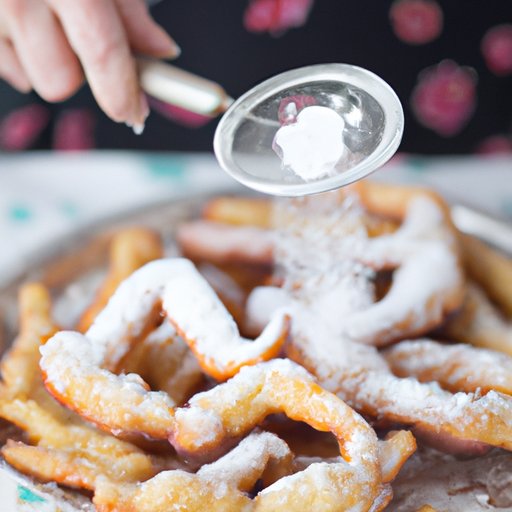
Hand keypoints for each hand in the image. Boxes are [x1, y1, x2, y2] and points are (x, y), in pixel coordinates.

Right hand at [0, 0, 178, 126]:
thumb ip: (130, 9)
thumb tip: (161, 52)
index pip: (101, 50)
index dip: (121, 90)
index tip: (133, 112)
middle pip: (60, 82)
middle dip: (77, 70)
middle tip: (76, 34)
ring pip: (34, 79)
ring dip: (47, 60)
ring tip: (44, 19)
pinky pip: (7, 68)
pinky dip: (19, 52)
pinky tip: (21, 20)